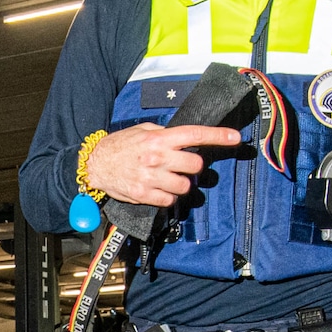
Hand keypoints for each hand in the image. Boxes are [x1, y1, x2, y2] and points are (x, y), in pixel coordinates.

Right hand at [83, 121, 241, 206]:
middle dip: (192, 166)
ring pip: (185, 186)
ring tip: (168, 179)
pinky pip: (170, 200)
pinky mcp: (144, 194)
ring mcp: (151, 178)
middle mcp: (158, 158)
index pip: (195, 135)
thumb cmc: (120, 145)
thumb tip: (186, 139)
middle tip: (182, 165)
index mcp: (159, 139)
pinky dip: (169, 197)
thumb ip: (165, 135)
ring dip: (181, 184)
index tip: (236, 137)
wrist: (95, 164)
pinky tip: (159, 190)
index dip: (218, 136)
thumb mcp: (142, 131)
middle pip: (195, 165)